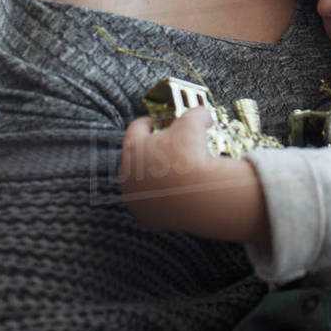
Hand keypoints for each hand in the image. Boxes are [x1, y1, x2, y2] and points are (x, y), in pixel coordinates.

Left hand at [120, 109, 271, 246]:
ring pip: (141, 183)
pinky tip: (176, 193)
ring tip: (175, 172)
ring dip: (154, 177)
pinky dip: (160, 198)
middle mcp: (127, 174)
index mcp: (133, 148)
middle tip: (169, 148)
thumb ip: (195, 114)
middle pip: (136, 157)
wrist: (199, 194)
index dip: (149, 123)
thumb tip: (203, 114)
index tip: (158, 123)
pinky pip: (150, 204)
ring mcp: (134, 198)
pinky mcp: (144, 217)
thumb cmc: (190, 156)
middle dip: (151, 152)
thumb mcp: (194, 123)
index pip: (136, 129)